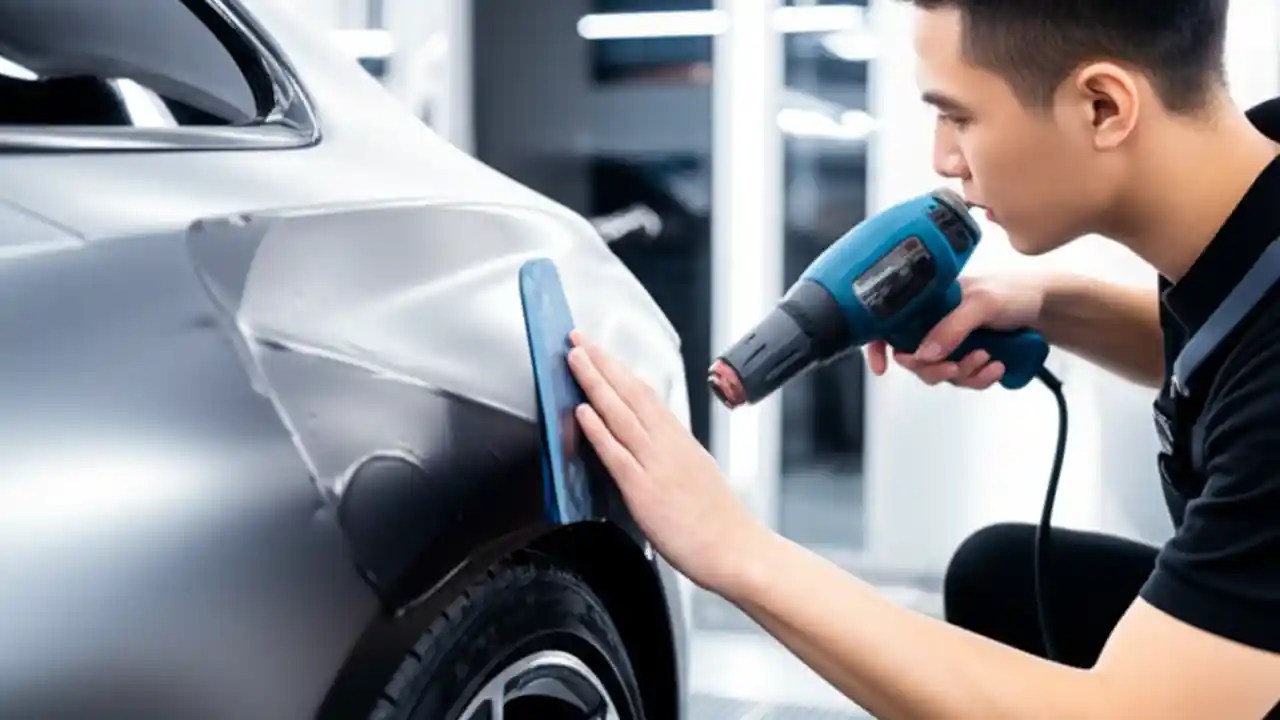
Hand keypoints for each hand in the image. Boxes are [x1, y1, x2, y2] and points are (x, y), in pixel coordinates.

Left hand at [566, 330, 770, 593]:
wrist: (737, 551)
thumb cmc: (719, 522)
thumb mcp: (696, 473)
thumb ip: (670, 456)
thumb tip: (649, 444)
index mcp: (679, 440)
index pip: (645, 393)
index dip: (619, 369)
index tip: (600, 350)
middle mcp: (668, 445)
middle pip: (630, 392)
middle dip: (602, 362)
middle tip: (577, 337)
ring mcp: (656, 465)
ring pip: (620, 414)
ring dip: (594, 382)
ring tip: (574, 358)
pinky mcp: (645, 491)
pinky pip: (617, 453)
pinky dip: (598, 429)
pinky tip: (582, 411)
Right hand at [864, 273, 1048, 389]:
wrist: (1048, 308)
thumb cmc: (1015, 292)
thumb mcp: (982, 304)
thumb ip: (951, 327)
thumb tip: (923, 353)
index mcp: (928, 302)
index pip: (890, 323)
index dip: (878, 346)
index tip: (883, 367)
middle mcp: (934, 322)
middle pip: (914, 359)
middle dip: (935, 368)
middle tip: (956, 366)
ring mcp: (951, 342)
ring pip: (939, 373)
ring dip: (963, 374)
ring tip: (988, 359)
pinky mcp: (968, 357)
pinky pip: (963, 380)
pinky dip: (979, 379)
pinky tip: (996, 368)